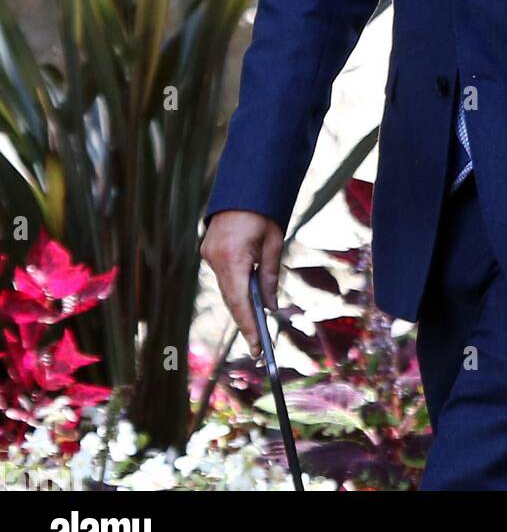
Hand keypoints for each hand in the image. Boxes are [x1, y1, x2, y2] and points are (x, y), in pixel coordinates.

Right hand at [199, 210, 283, 357]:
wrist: (244, 184)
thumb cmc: (264, 212)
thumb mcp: (274, 243)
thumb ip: (270, 276)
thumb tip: (270, 306)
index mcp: (233, 256)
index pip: (239, 301)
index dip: (248, 326)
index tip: (258, 347)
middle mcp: (215, 258)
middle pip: (230, 299)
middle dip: (244, 322)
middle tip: (259, 347)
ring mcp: (208, 253)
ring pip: (225, 289)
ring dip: (240, 306)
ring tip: (255, 330)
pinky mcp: (208, 250)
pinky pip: (223, 276)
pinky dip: (234, 289)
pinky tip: (246, 301)